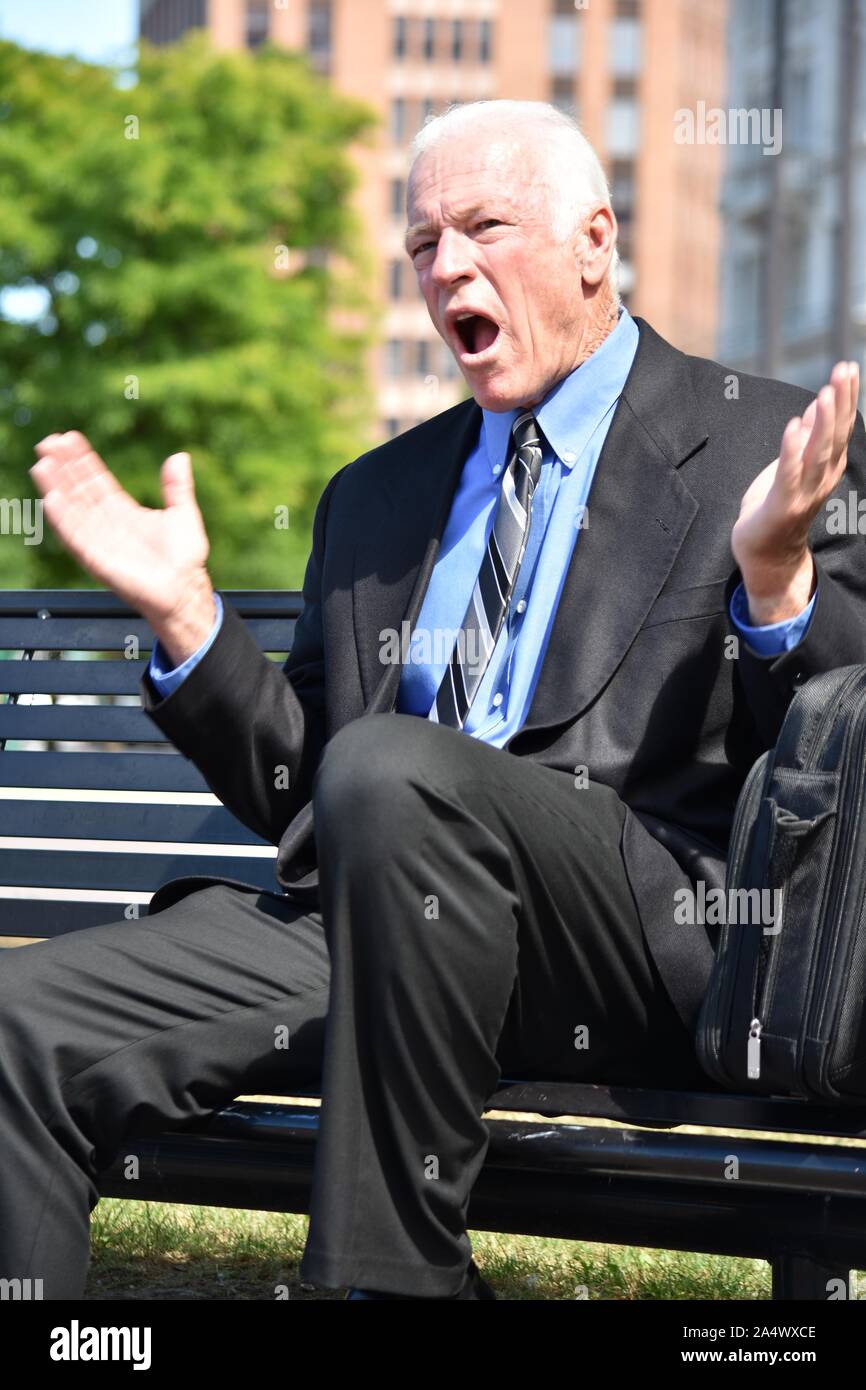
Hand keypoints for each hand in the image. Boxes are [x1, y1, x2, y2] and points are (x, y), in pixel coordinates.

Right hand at [31, 431, 215, 662]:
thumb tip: (179, 457)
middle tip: (50, 442)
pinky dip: (63, 518)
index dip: (83, 460)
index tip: (70, 439)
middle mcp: (107, 524)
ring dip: (57, 486)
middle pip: (79, 490)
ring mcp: (99, 540)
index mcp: (123, 511)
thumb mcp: (183, 513)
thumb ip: (177, 486)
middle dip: (64, 467)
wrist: (184, 590)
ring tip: (44, 464)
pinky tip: (52, 498)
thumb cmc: (185, 559)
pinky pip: (75, 536)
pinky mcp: (96, 559)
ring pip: (72, 508)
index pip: (96, 480)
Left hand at [731, 360, 859, 624]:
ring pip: (817, 452)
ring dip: (822, 422)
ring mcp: (803, 493)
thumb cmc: (777, 507)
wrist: (767, 555)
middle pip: (835, 435)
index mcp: (826, 468)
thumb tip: (816, 407)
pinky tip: (794, 426)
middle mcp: (821, 479)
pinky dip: (791, 450)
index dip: (846, 398)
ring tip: (823, 393)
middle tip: (844, 369)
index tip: (849, 368)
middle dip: (840, 401)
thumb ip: (806, 441)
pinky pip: (788, 474)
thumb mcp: (794, 468)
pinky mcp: (781, 505)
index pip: (840, 428)